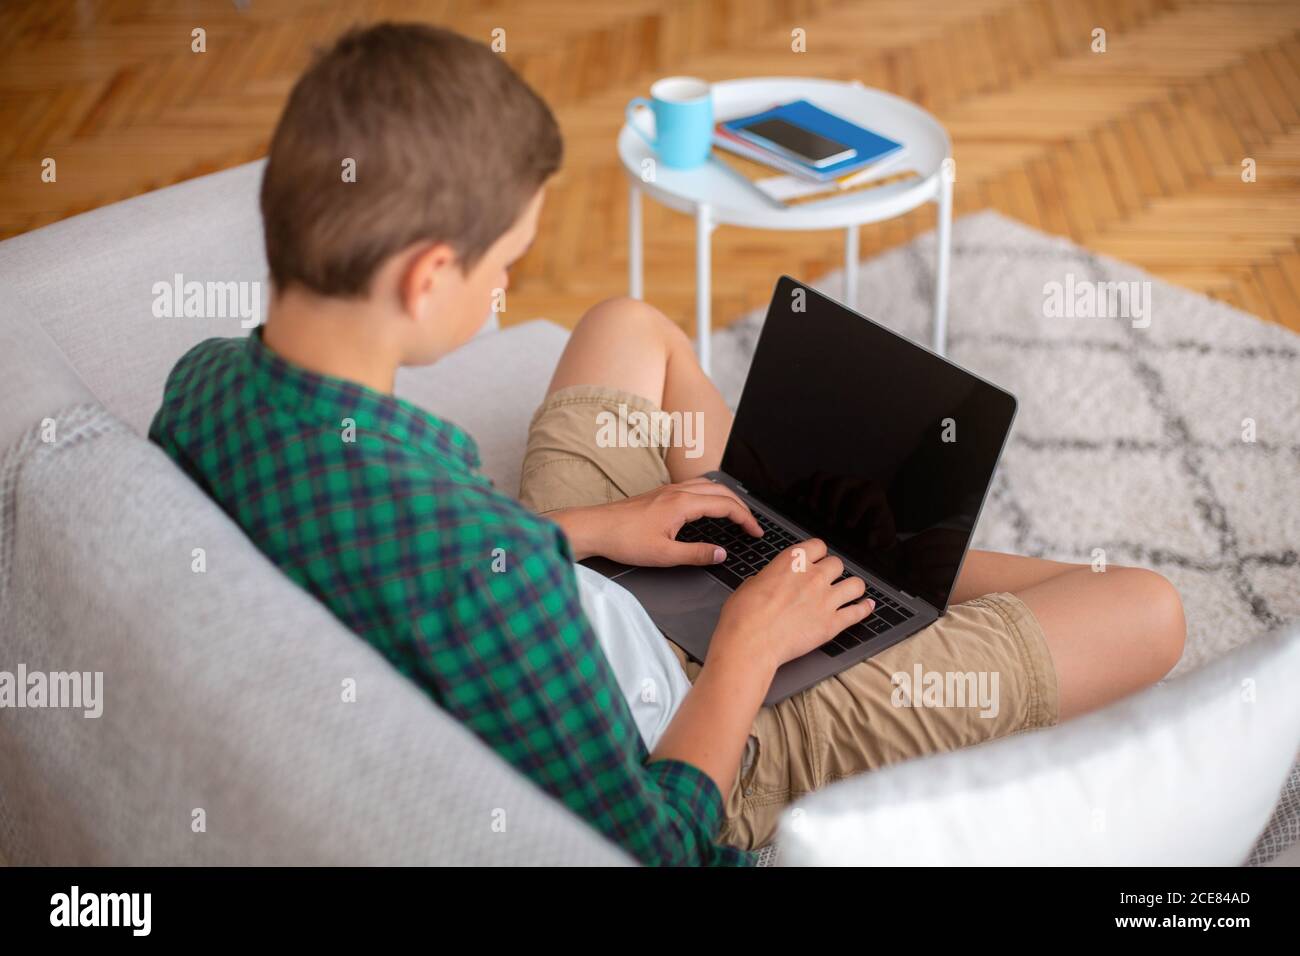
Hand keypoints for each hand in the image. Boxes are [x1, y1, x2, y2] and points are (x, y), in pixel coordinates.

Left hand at [551, 478, 762, 565]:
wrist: (595, 528)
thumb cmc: (624, 540)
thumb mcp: (665, 555)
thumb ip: (697, 554)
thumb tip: (721, 554)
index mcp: (682, 504)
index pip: (725, 506)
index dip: (745, 519)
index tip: (756, 532)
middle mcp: (678, 491)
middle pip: (721, 492)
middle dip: (741, 507)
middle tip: (752, 525)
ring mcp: (668, 490)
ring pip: (707, 485)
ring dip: (726, 497)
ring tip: (736, 513)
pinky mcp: (660, 493)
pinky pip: (694, 486)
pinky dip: (710, 494)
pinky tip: (707, 505)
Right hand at [711, 538, 874, 675]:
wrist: (750, 642)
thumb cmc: (743, 616)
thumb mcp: (750, 584)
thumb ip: (771, 578)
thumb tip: (773, 581)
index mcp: (792, 561)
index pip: (818, 546)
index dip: (818, 554)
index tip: (816, 560)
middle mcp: (813, 576)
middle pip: (837, 564)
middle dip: (833, 571)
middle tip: (827, 580)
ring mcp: (826, 599)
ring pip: (855, 584)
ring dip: (852, 587)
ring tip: (850, 592)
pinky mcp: (833, 624)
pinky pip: (858, 612)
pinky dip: (864, 609)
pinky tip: (866, 607)